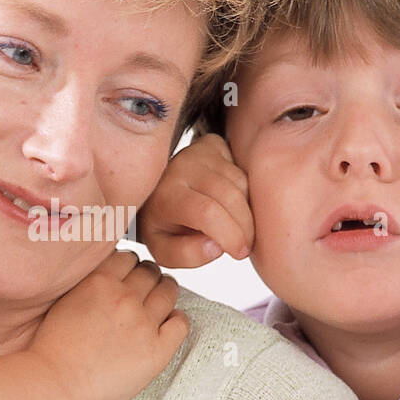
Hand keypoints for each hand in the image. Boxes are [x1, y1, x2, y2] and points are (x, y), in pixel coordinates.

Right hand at [30, 250, 188, 399]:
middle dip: (149, 278)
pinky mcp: (157, 351)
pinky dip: (177, 320)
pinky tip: (169, 325)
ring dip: (165, 294)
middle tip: (146, 290)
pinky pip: (180, 324)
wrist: (54, 385)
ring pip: (169, 292)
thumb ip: (87, 283)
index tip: (129, 276)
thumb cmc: (53, 349)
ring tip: (160, 303)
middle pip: (151, 272)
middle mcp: (125, 297)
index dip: (130, 266)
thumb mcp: (64, 300)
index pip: (129, 258)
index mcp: (100, 281)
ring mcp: (143, 323)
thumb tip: (106, 275)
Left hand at [137, 133, 253, 266]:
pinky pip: (242, 169)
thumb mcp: (164, 250)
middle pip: (230, 196)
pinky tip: (231, 203)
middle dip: (245, 227)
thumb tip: (217, 246)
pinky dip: (244, 191)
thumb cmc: (161, 224)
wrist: (153, 189)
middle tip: (243, 246)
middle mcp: (181, 167)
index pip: (207, 212)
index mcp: (166, 196)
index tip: (239, 252)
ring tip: (235, 226)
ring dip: (246, 210)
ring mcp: (197, 151)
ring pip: (241, 182)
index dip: (231, 235)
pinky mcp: (212, 143)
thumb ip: (187, 255)